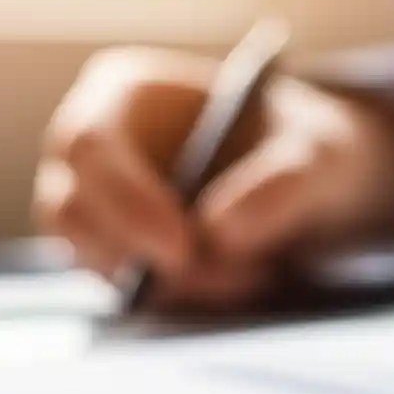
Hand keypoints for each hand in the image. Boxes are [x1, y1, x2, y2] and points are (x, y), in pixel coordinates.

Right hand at [34, 47, 393, 310]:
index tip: (184, 250)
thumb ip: (282, 182)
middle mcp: (97, 151)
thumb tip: (218, 232)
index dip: (126, 202)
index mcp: (128, 93)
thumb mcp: (321, 154)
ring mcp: (100, 207)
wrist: (320, 185)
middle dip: (146, 257)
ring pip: (97, 262)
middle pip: (72, 212)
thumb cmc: (311, 149)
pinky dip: (183, 300)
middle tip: (229, 281)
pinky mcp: (121, 257)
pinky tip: (245, 284)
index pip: (88, 146)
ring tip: (257, 275)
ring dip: (174, 286)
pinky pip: (128, 292)